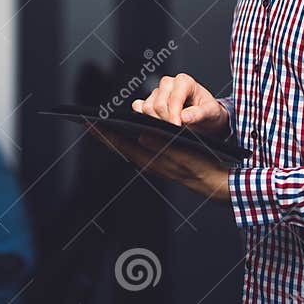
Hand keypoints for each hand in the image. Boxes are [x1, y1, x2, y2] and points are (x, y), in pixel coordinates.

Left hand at [87, 125, 230, 202]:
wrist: (215, 181)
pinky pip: (137, 148)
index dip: (104, 134)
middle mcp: (149, 162)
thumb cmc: (202, 166)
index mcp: (152, 161)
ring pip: (127, 147)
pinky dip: (127, 139)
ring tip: (101, 125)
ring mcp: (153, 162)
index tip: (88, 123)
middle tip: (88, 122)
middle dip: (104, 134)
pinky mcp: (159, 161)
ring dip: (114, 136)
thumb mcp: (183, 154)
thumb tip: (143, 136)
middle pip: (120, 145)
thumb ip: (163, 145)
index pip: (122, 145)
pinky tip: (126, 132)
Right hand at [131, 73, 228, 137]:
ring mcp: (157, 92)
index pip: (174, 98)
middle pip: (158, 104)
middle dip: (167, 120)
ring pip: (147, 107)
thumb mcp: (210, 111)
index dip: (174, 114)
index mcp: (184, 81)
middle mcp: (169, 83)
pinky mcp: (149, 100)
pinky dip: (143, 116)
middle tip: (178, 129)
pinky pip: (138, 107)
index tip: (178, 126)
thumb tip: (184, 117)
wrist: (205, 116)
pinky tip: (158, 122)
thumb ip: (199, 113)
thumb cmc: (208, 110)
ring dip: (157, 120)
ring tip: (171, 124)